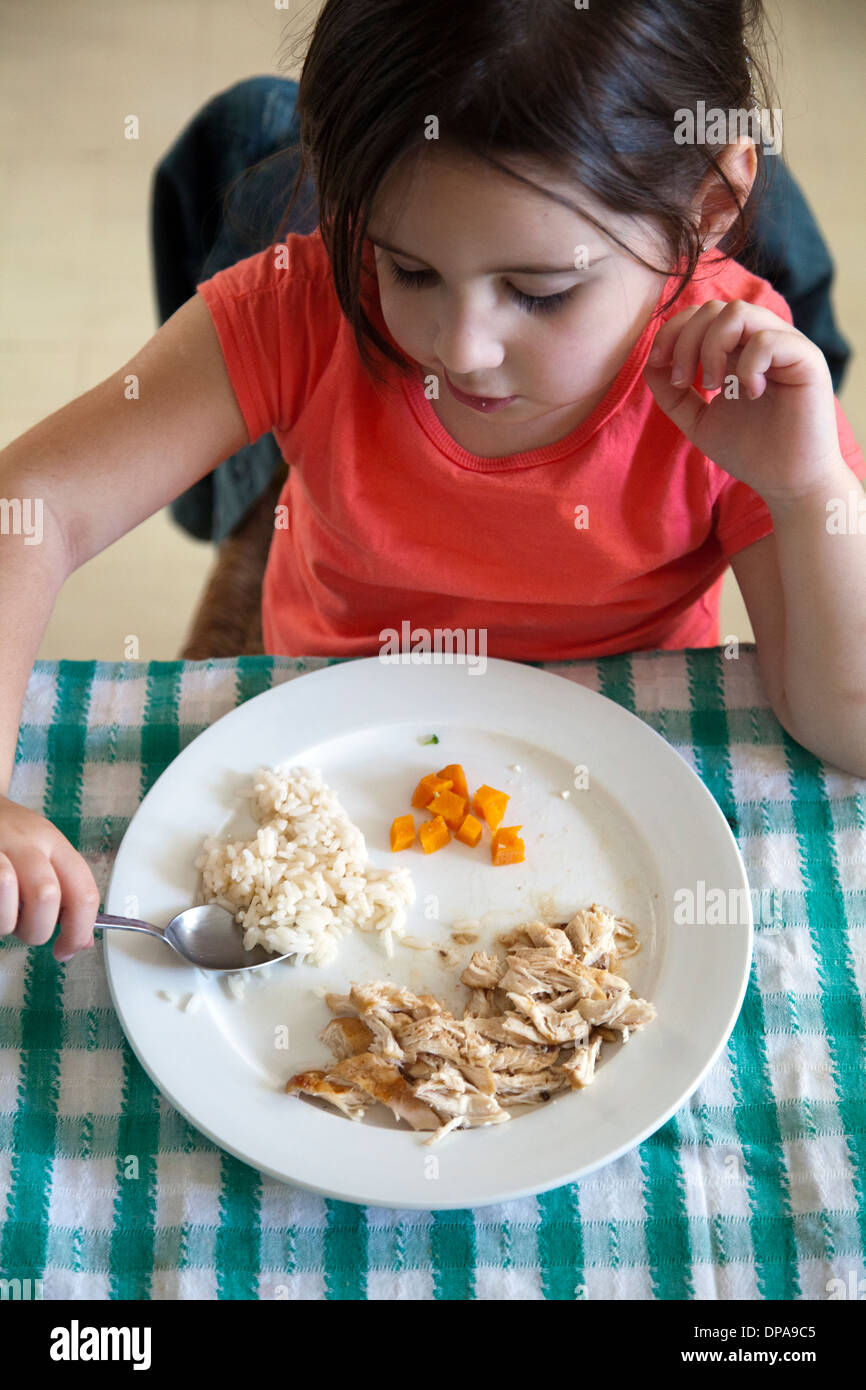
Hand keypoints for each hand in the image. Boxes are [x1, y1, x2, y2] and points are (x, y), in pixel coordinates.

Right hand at [0, 794, 99, 959]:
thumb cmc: (6, 836)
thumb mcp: (41, 852)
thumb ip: (64, 892)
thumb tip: (80, 940)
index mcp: (53, 843)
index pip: (83, 891)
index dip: (78, 930)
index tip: (65, 949)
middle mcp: (26, 841)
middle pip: (47, 897)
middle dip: (36, 929)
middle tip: (24, 928)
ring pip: (8, 897)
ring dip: (5, 923)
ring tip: (2, 914)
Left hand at [642, 299, 844, 502]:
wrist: (785, 482)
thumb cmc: (748, 451)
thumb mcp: (698, 420)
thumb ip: (673, 393)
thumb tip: (651, 363)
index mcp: (737, 349)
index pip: (700, 315)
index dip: (672, 332)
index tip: (659, 365)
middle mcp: (761, 340)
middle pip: (714, 308)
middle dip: (685, 341)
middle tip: (682, 382)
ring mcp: (785, 346)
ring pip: (739, 312)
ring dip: (711, 348)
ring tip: (713, 387)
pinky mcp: (807, 360)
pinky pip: (768, 340)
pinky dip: (748, 365)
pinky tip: (750, 393)